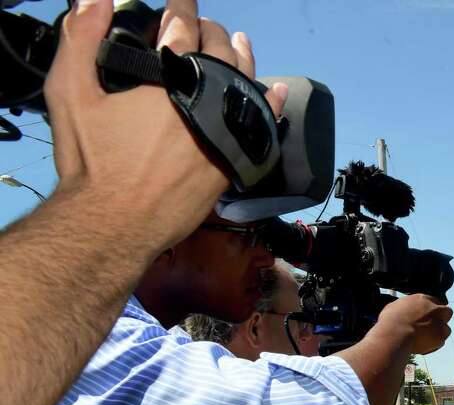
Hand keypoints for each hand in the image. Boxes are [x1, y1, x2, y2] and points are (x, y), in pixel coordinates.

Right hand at [44, 0, 287, 252]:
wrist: (116, 225)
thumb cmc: (91, 164)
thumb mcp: (71, 94)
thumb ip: (81, 40)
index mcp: (169, 80)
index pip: (182, 27)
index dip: (182, 7)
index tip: (181, 0)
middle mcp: (206, 103)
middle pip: (219, 53)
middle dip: (210, 31)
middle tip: (199, 25)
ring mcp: (224, 134)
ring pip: (244, 83)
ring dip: (241, 58)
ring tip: (239, 41)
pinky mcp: (233, 162)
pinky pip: (261, 126)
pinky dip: (269, 104)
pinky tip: (273, 92)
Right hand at [379, 295, 452, 354]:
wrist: (395, 334)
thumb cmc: (390, 321)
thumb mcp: (394, 307)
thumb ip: (404, 307)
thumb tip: (402, 310)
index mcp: (422, 299)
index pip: (434, 302)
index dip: (430, 311)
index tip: (426, 317)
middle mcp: (435, 308)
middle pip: (446, 312)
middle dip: (440, 319)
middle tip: (430, 328)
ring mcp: (440, 323)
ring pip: (446, 329)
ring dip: (438, 333)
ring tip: (426, 339)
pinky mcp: (441, 336)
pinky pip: (441, 342)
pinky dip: (434, 345)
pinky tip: (423, 347)